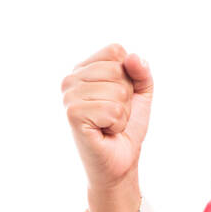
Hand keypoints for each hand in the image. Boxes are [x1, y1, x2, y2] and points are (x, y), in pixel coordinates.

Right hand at [61, 43, 152, 191]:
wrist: (120, 161)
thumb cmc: (126, 127)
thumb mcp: (140, 93)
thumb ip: (141, 71)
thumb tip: (132, 58)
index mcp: (83, 69)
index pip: (115, 50)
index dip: (128, 75)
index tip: (119, 96)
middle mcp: (71, 79)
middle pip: (118, 70)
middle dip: (127, 96)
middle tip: (115, 114)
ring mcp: (69, 96)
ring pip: (118, 91)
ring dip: (122, 112)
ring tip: (109, 124)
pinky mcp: (73, 114)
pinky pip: (112, 110)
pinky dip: (117, 124)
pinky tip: (105, 131)